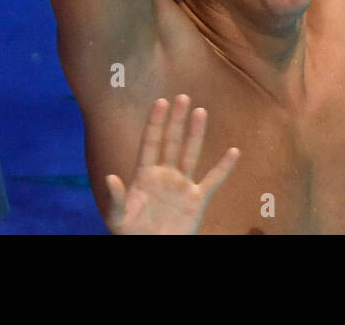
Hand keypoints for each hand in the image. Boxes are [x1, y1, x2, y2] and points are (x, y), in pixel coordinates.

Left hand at [104, 95, 239, 234]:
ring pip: (191, 155)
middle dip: (176, 120)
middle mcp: (164, 175)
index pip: (150, 142)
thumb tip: (110, 177)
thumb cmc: (130, 233)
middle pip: (171, 142)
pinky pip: (213, 181)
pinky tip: (234, 151)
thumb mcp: (117, 217)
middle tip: (182, 97)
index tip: (160, 101)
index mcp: (144, 175)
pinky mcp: (196, 200)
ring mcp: (181, 186)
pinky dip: (224, 167)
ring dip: (196, 134)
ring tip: (201, 112)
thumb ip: (116, 198)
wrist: (151, 248)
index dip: (155, 122)